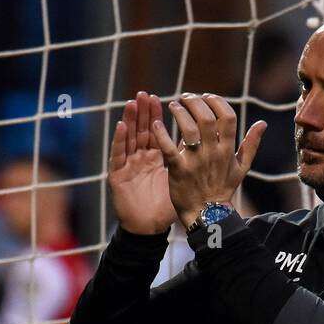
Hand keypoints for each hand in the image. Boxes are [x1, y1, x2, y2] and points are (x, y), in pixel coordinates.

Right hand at [110, 92, 178, 234]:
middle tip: (147, 94)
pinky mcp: (118, 176)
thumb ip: (187, 163)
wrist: (147, 229)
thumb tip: (204, 145)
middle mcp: (140, 159)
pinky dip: (120, 140)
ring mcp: (128, 166)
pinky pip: (118, 155)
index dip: (157, 116)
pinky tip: (121, 125)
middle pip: (141, 131)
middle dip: (144, 112)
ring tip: (133, 102)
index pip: (156, 133)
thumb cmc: (163, 208)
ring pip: (129, 138)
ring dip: (130, 119)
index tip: (163, 99)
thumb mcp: (178, 181)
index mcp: (154, 159)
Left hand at [152, 93, 266, 228]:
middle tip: (186, 98)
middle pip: (206, 117)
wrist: (208, 214)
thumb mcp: (242, 167)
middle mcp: (213, 153)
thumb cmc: (223, 187)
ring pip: (188, 128)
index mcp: (228, 150)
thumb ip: (251, 144)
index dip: (217, 102)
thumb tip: (263, 124)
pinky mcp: (178, 169)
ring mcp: (196, 161)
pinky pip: (168, 148)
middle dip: (195, 101)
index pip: (228, 117)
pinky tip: (156, 124)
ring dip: (179, 112)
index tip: (207, 97)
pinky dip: (161, 134)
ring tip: (173, 106)